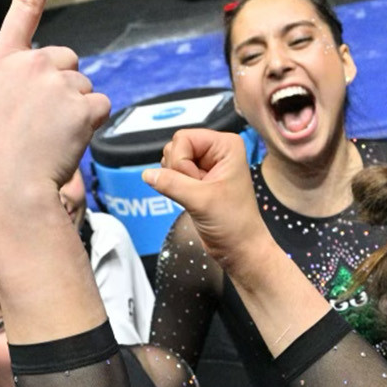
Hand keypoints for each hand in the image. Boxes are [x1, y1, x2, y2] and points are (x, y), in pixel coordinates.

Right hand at [0, 0, 108, 207]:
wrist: (10, 187)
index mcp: (3, 60)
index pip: (23, 8)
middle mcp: (28, 63)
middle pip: (69, 60)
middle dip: (65, 86)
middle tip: (43, 121)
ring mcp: (55, 81)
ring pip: (86, 85)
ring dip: (77, 109)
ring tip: (52, 135)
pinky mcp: (81, 102)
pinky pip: (100, 105)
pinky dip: (92, 123)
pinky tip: (69, 140)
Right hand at [144, 128, 273, 270]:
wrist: (239, 247)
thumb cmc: (234, 223)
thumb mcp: (201, 201)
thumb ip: (171, 184)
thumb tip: (147, 174)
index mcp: (225, 145)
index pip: (183, 138)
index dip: (181, 162)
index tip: (196, 183)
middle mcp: (216, 150)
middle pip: (176, 147)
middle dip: (178, 171)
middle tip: (198, 191)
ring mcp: (206, 165)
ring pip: (172, 160)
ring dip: (175, 180)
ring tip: (196, 196)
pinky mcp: (197, 179)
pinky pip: (173, 174)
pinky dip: (174, 186)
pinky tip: (190, 198)